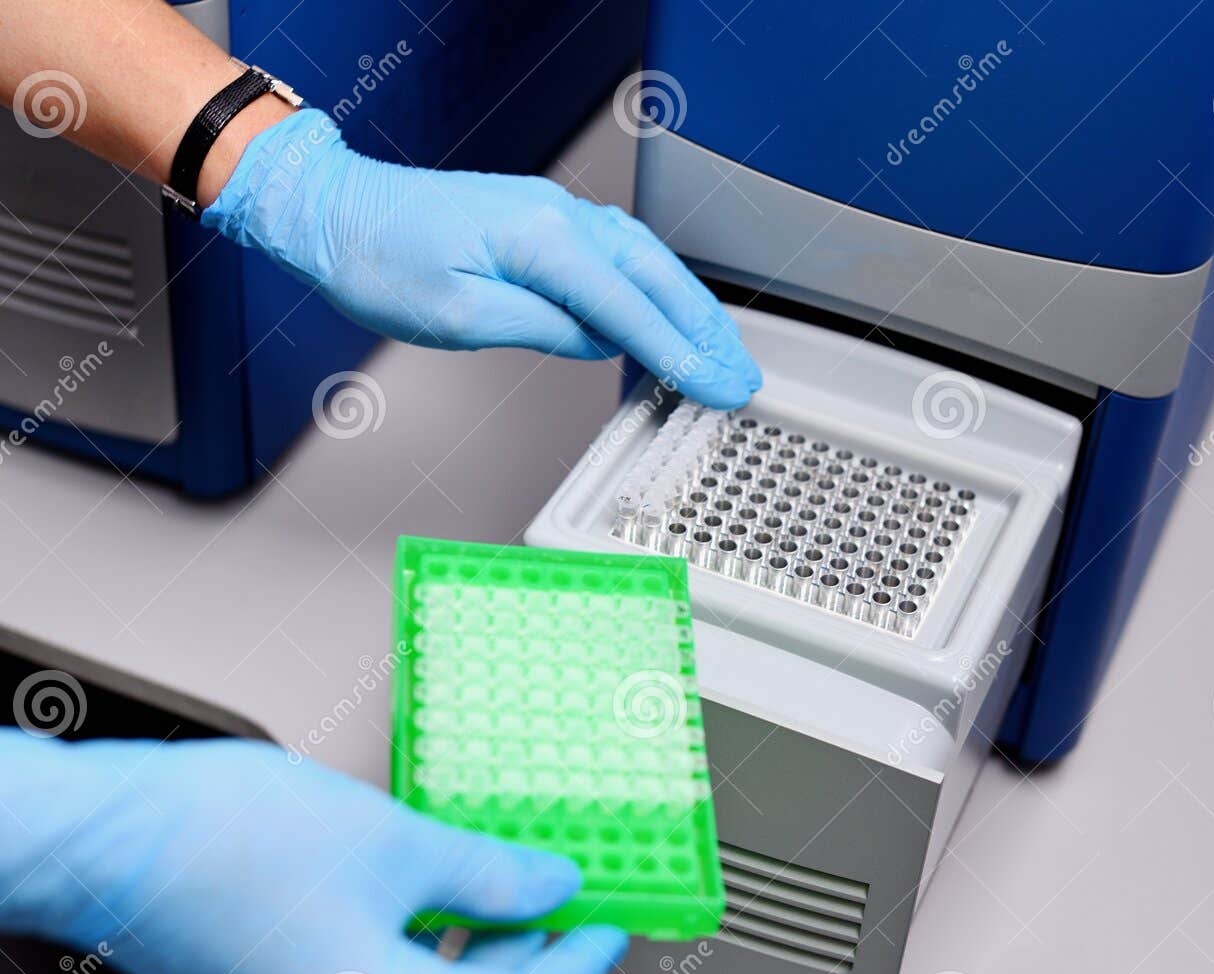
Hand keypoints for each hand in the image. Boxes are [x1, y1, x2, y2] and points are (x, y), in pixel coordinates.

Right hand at [0, 729, 625, 973]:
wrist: (108, 841)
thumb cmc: (226, 843)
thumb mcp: (397, 843)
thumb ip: (488, 876)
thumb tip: (549, 887)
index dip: (578, 960)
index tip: (611, 923)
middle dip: (527, 954)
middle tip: (565, 899)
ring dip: (471, 954)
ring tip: (502, 889)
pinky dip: (416, 957)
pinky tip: (430, 902)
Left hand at [202, 108, 761, 408]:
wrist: (336, 211)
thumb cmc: (379, 259)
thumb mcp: (458, 316)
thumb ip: (541, 327)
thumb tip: (597, 341)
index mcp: (543, 239)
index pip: (631, 308)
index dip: (681, 353)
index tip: (717, 385)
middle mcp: (561, 215)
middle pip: (657, 277)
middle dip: (705, 330)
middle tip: (739, 375)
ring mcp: (556, 212)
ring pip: (646, 260)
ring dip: (688, 306)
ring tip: (719, 349)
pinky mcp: (544, 219)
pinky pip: (620, 253)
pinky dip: (656, 286)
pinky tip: (667, 308)